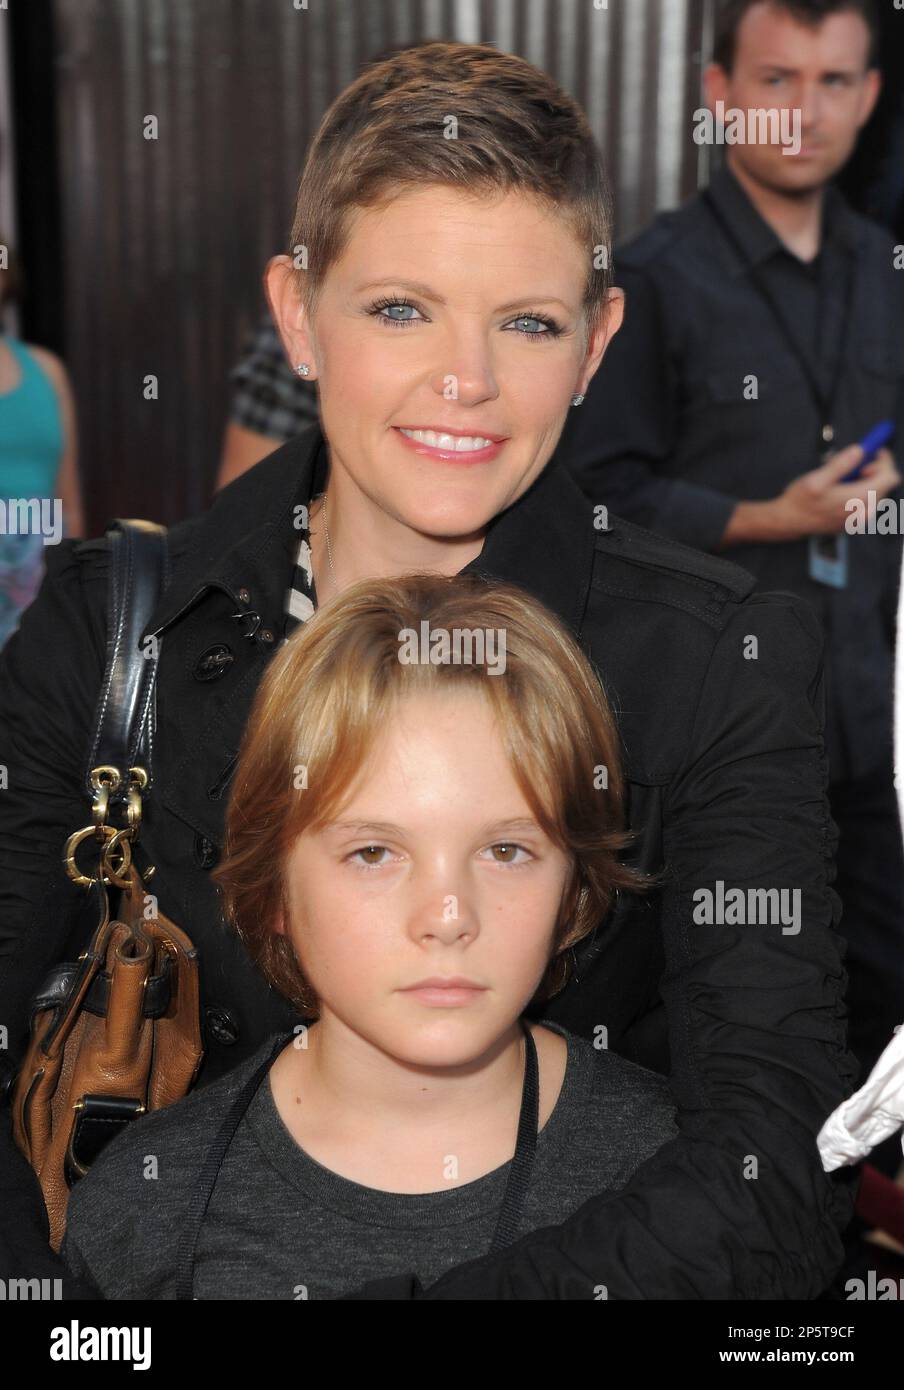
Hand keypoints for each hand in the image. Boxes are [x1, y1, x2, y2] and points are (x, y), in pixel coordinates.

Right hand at [772, 445, 900, 540]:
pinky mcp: (854, 522)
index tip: (872, 451)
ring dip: (866, 480)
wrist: (788, 522)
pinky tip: (842, 490)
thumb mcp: (815, 479)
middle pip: (886, 485)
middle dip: (874, 469)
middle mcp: (864, 512)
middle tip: (853, 463)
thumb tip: (859, 451)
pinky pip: (867, 502)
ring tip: (843, 477)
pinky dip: (860, 491)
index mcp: (858, 499)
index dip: (883, 461)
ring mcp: (860, 519)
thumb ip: (839, 465)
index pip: (890, 477)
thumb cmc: (800, 501)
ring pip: (877, 493)